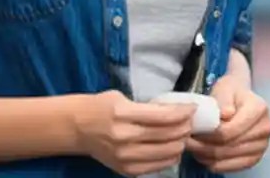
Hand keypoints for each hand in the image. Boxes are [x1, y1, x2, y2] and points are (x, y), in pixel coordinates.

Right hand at [73, 90, 195, 176]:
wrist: (77, 129)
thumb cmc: (100, 108)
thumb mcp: (122, 98)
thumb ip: (147, 107)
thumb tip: (176, 111)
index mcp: (123, 114)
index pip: (164, 117)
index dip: (184, 113)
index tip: (193, 108)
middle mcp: (125, 138)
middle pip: (169, 136)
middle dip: (186, 127)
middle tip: (190, 121)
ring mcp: (125, 157)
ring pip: (167, 153)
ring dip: (181, 143)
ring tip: (183, 134)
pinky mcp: (126, 170)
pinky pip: (158, 166)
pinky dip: (170, 156)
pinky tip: (172, 147)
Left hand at [185, 75, 269, 172]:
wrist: (241, 98)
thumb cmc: (231, 91)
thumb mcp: (225, 88)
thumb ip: (224, 100)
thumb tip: (225, 114)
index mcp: (259, 109)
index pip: (229, 131)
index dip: (208, 134)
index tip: (193, 132)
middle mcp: (265, 128)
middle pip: (228, 146)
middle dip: (204, 146)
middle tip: (187, 142)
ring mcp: (262, 145)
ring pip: (227, 158)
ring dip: (207, 156)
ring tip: (194, 147)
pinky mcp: (256, 157)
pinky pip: (232, 167)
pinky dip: (215, 164)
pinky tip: (204, 156)